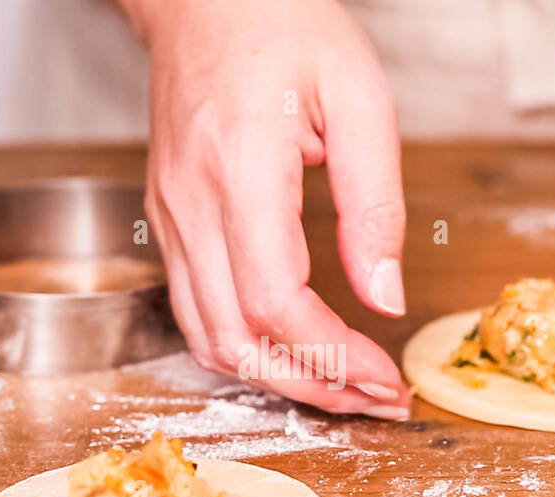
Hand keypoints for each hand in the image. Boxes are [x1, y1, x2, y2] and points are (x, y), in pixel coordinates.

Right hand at [119, 0, 410, 417]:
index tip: (386, 378)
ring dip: (276, 380)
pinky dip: (245, 349)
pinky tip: (293, 350)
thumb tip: (386, 298)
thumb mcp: (359, 98)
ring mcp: (171, 218)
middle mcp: (192, 206)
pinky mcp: (167, 222)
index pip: (278, 303)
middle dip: (312, 387)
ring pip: (209, 339)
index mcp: (241, 171)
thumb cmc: (283, 26)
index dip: (335, 358)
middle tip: (373, 400)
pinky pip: (196, 312)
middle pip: (238, 342)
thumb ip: (374, 204)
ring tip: (340, 387)